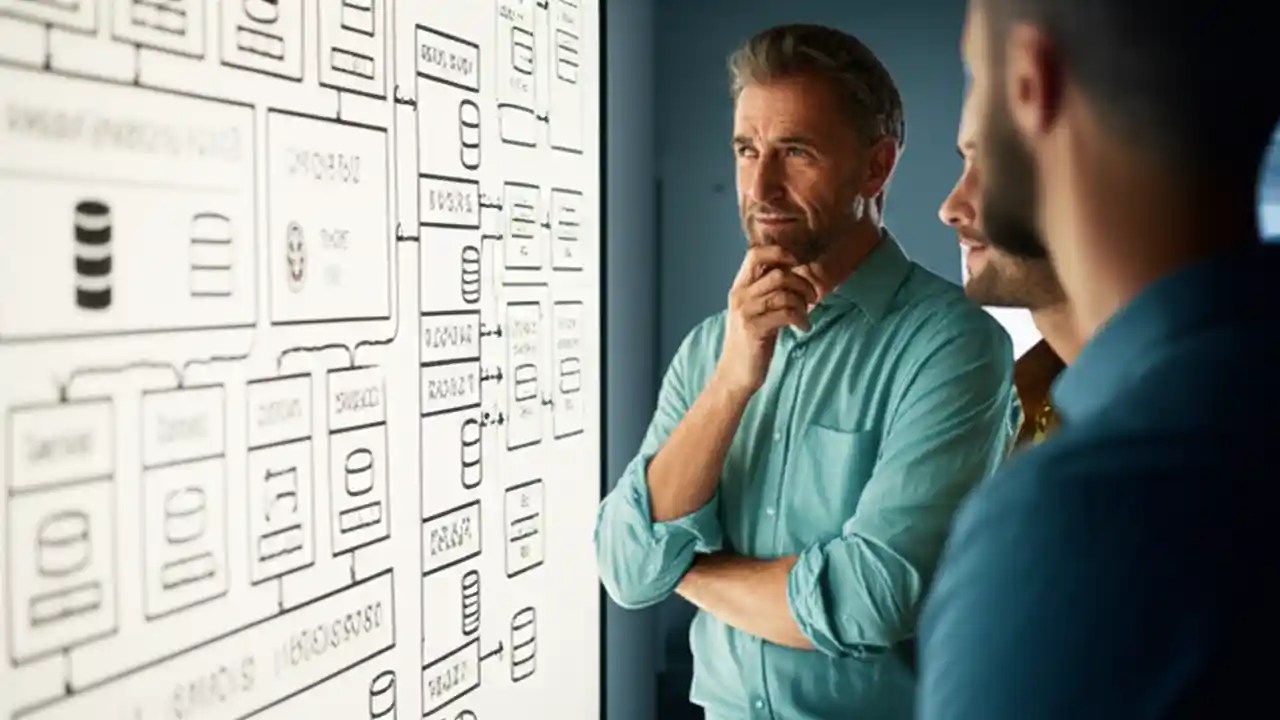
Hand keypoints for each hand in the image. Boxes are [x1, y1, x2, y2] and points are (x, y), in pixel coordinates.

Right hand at [715, 246, 817, 395]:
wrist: (735, 373)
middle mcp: (740, 295)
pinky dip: (801, 319)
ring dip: (803, 303)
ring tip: (806, 315)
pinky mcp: (754, 329)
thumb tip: (798, 270)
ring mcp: (745, 312)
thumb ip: (769, 289)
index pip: (755, 253)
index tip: (797, 265)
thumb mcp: (757, 309)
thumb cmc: (752, 340)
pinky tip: (803, 327)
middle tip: (812, 297)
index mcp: (740, 286)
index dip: (779, 252)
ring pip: (784, 293)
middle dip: (802, 283)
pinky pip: (786, 313)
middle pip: (778, 273)